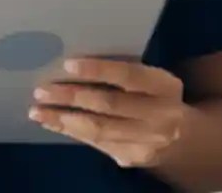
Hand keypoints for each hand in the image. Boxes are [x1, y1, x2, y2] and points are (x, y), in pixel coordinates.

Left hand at [29, 58, 185, 168]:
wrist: (183, 139)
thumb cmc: (154, 97)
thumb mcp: (150, 80)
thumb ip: (122, 73)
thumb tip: (72, 64)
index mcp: (163, 85)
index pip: (129, 75)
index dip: (98, 70)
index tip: (68, 64)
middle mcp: (160, 115)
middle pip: (109, 104)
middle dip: (72, 97)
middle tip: (41, 90)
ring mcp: (147, 140)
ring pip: (99, 129)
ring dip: (63, 119)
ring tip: (37, 111)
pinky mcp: (132, 157)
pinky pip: (96, 143)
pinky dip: (70, 132)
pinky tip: (51, 123)